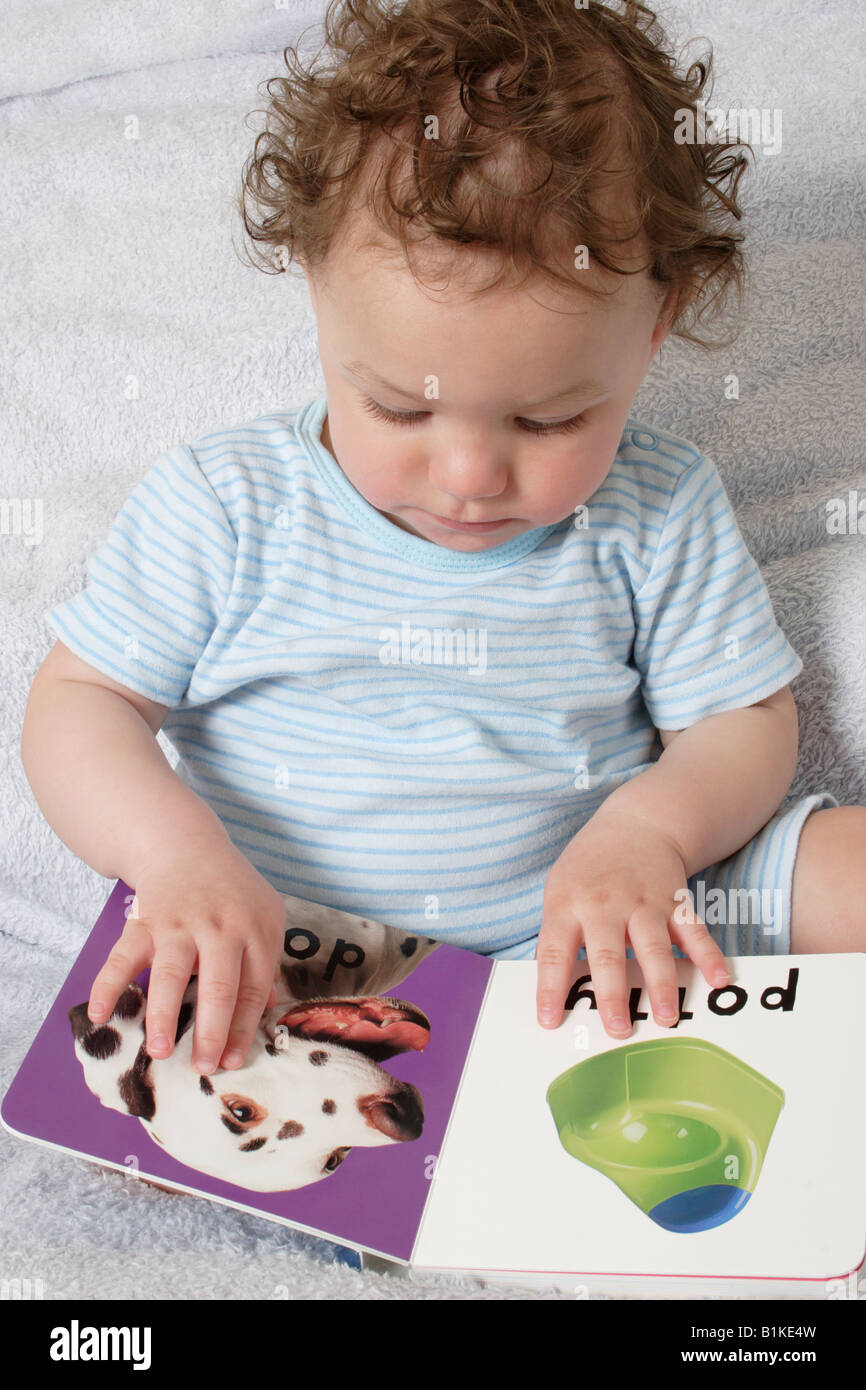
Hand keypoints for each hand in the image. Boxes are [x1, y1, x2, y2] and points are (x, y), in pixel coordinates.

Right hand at [86, 831, 287, 1073]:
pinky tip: (100, 1015)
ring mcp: (179, 923)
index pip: (252, 989)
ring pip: (171, 975)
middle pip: (219, 987)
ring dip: (163, 1017)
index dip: (243, 1029)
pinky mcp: (144, 920)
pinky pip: (122, 957)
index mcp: (255, 929)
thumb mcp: (263, 915)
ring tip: (160, 1052)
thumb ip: (263, 961)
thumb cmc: (230, 891)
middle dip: (211, 1033)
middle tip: (203, 1068)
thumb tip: (264, 1010)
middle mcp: (220, 926)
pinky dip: (107, 986)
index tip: (233, 1062)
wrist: (186, 845)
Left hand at [536, 808, 731, 1035]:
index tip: (551, 1020)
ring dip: (661, 983)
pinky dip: (708, 956)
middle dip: (612, 994)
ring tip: (665, 1018)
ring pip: (653, 947)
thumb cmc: (589, 867)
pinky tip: (718, 979)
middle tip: (617, 1029)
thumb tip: (555, 988)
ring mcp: (644, 903)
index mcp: (568, 904)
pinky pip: (693, 932)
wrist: (636, 823)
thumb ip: (558, 936)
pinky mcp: (675, 902)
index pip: (554, 952)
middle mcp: (605, 905)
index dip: (551, 987)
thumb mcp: (559, 890)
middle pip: (607, 953)